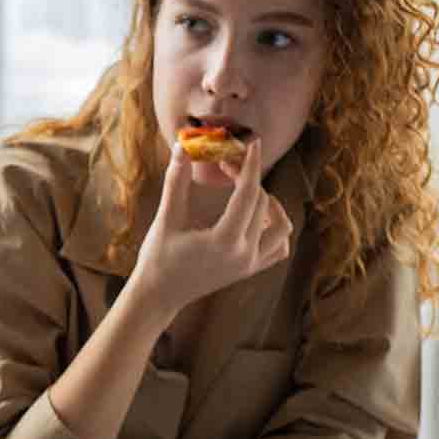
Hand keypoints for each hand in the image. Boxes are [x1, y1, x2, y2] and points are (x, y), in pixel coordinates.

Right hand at [127, 136, 290, 317]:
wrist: (158, 295)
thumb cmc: (158, 257)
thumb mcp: (167, 217)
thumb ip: (176, 181)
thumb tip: (182, 146)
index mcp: (225, 240)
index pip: (249, 193)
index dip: (250, 164)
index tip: (252, 143)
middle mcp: (244, 253)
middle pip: (261, 203)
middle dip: (246, 178)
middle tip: (225, 165)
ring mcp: (250, 264)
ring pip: (280, 225)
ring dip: (268, 203)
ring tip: (246, 191)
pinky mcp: (250, 270)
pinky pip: (279, 246)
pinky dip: (275, 229)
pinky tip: (257, 218)